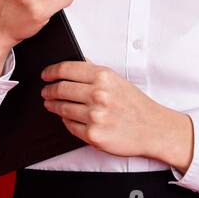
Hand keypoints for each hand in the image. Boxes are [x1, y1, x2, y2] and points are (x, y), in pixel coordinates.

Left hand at [40, 61, 192, 167]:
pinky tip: (67, 117)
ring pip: (62, 108)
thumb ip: (95, 71)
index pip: (66, 69)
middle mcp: (98, 95)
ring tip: (51, 104)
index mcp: (104, 77)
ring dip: (53, 106)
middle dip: (49, 90)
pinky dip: (66, 121)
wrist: (152, 128)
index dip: (51, 71)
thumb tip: (74, 63)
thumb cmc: (135, 104)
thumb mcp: (117, 80)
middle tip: (46, 91)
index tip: (45, 75)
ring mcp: (95, 116)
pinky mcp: (93, 134)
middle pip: (60, 89)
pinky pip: (70, 126)